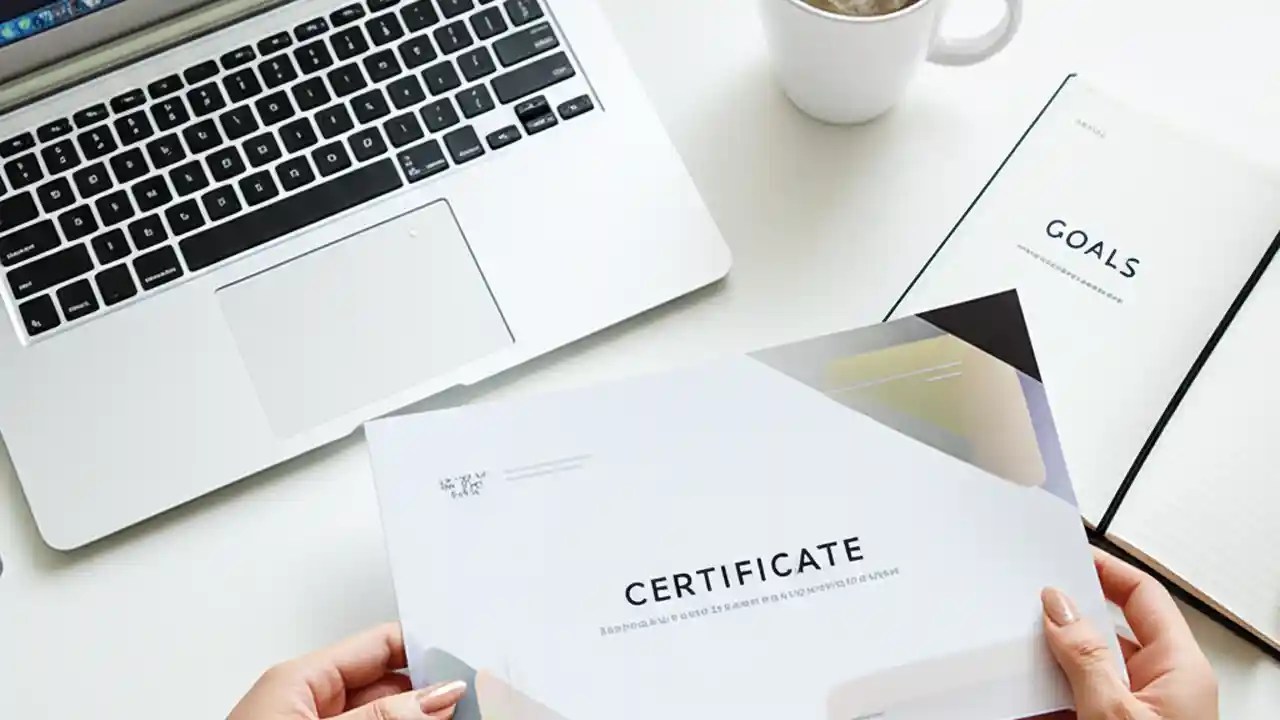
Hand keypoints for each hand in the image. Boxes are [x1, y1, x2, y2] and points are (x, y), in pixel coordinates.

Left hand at [229, 623, 466, 719]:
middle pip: (390, 688)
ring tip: (468, 717)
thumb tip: (439, 696)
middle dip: (433, 696)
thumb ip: (383, 717)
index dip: (426, 650)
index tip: (467, 663)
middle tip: (477, 703)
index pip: (380, 645)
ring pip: (389, 719)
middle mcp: (310, 705)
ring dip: (424, 719)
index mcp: (300, 680)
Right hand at [1040, 549, 1217, 719]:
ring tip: (1019, 662)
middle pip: (1107, 633)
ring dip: (1050, 667)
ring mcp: (1138, 709)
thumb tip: (1059, 606)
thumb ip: (1086, 658)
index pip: (1143, 596)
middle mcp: (1162, 684)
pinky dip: (1048, 699)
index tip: (1066, 557)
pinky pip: (1077, 702)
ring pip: (1086, 670)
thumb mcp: (1115, 712)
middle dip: (1064, 624)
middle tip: (1026, 610)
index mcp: (1180, 667)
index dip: (1106, 570)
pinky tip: (1025, 701)